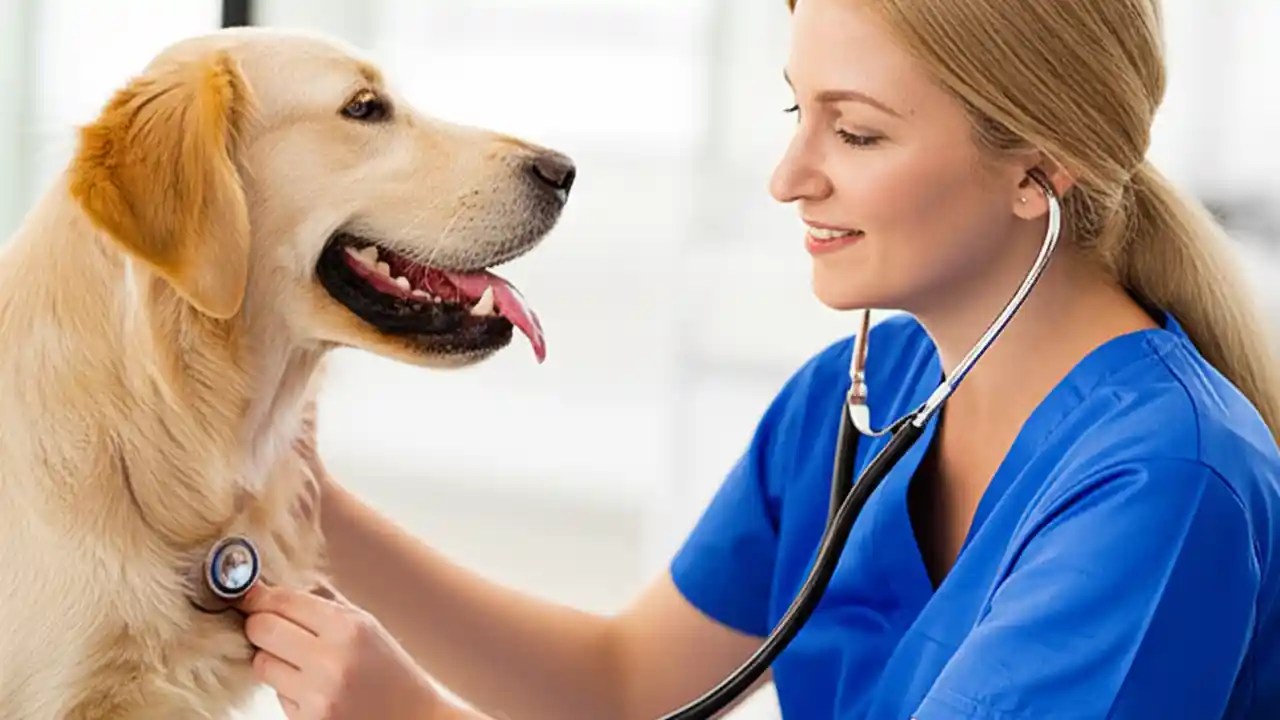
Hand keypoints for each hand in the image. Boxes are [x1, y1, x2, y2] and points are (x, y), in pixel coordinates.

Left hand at [236, 582, 446, 719]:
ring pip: (261, 664)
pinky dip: (287, 689)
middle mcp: (331, 661)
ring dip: (272, 659)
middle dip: (258, 625)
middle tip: (267, 626)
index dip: (258, 596)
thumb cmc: (387, 668)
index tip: (248, 595)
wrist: (411, 717)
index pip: (284, 601)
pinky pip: (275, 695)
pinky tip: (313, 690)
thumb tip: (271, 585)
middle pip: (261, 629)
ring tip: (299, 662)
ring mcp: (317, 696)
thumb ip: (322, 602)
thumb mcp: (365, 625)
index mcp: (349, 628)